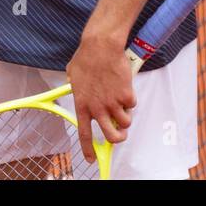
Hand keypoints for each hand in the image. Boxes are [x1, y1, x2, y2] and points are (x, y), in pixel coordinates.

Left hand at [66, 33, 134, 164]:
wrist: (101, 47)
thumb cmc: (86, 57)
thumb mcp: (73, 75)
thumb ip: (74, 86)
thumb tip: (74, 86)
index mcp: (82, 105)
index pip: (85, 134)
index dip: (88, 149)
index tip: (91, 159)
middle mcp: (98, 108)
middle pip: (111, 136)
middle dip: (118, 138)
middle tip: (120, 132)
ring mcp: (113, 103)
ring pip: (125, 123)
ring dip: (126, 117)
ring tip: (123, 105)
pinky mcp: (126, 95)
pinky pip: (132, 105)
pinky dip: (131, 100)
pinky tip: (125, 88)